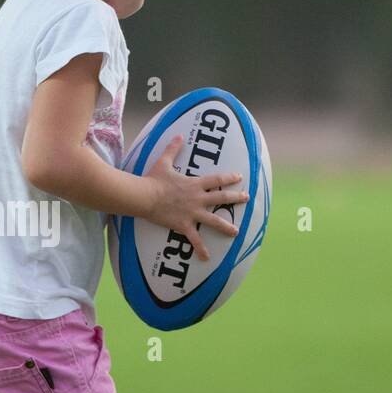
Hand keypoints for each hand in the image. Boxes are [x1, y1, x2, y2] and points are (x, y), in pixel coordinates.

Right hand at [137, 134, 248, 261]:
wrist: (145, 196)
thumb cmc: (153, 180)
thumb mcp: (163, 162)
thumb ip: (173, 149)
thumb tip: (179, 135)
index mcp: (194, 184)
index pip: (216, 180)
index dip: (229, 178)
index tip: (239, 177)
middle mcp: (197, 198)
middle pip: (221, 198)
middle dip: (236, 198)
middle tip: (246, 198)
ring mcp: (192, 213)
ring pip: (214, 221)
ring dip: (226, 227)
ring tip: (236, 232)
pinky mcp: (184, 225)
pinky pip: (194, 239)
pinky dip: (200, 249)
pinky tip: (207, 257)